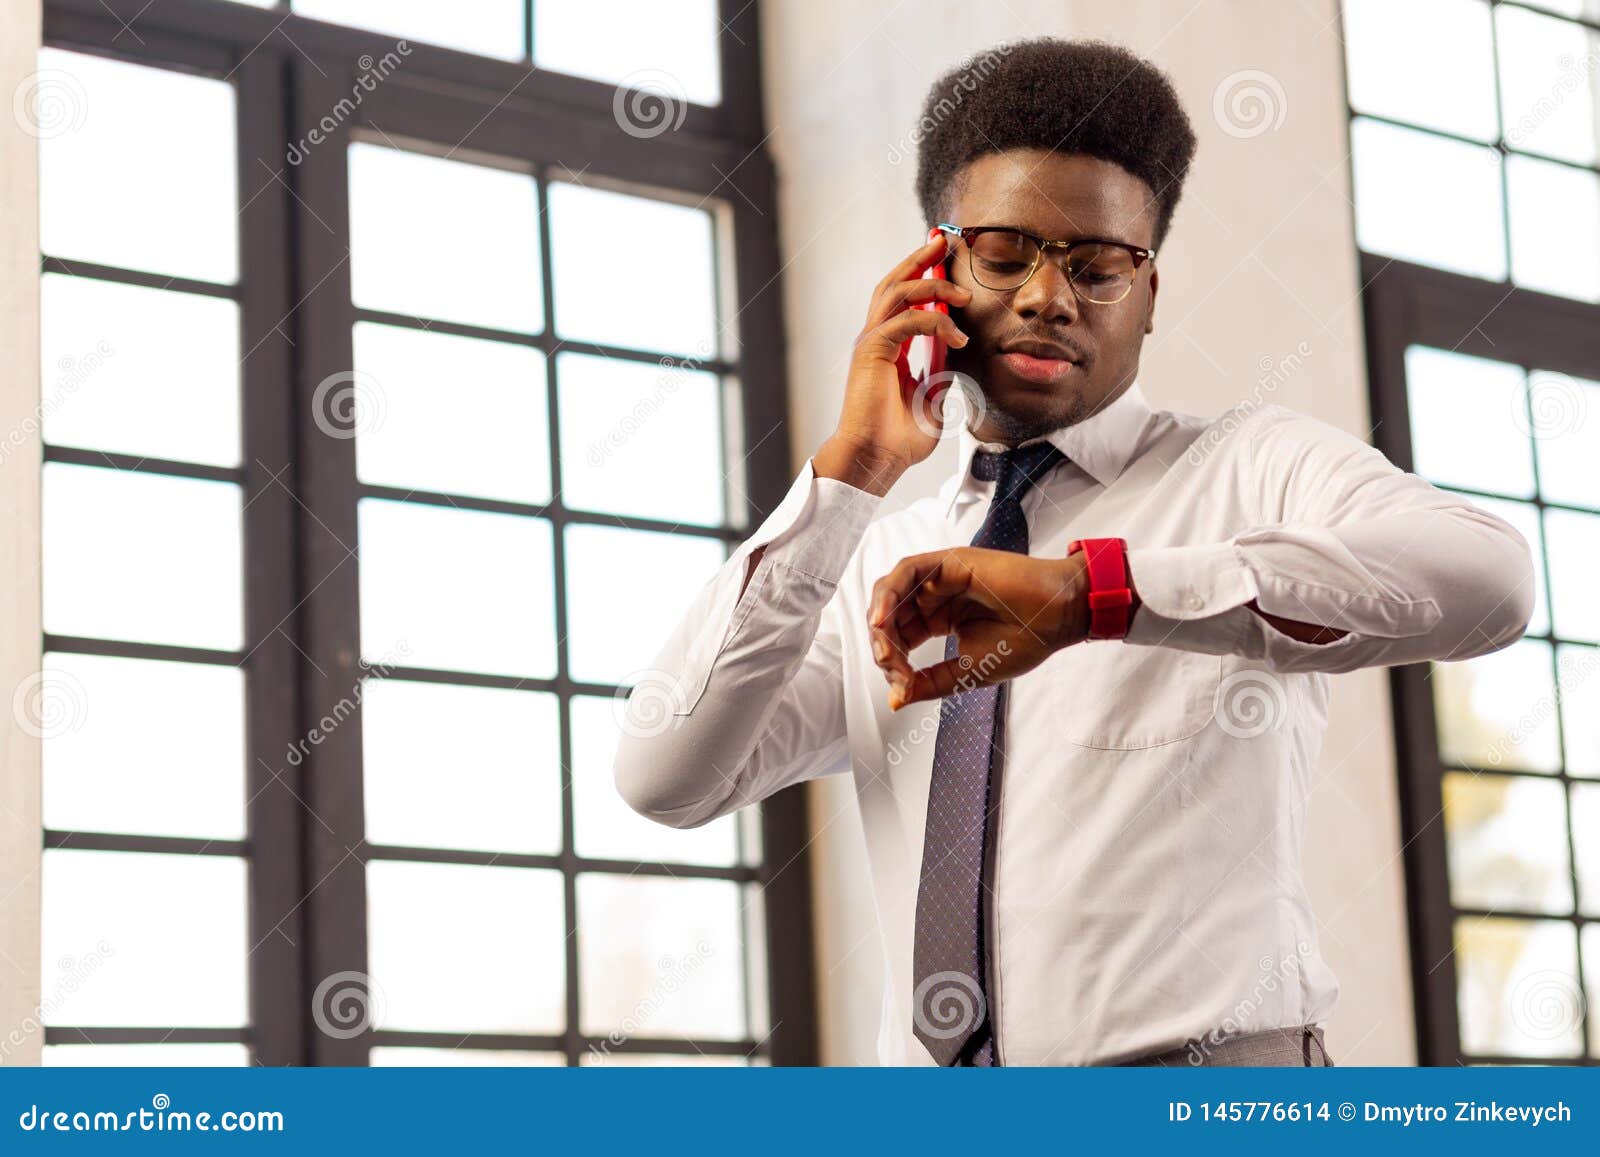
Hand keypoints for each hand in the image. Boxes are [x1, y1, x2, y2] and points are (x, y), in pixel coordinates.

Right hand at [812, 235, 971, 495]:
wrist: (875, 459)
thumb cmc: (899, 440)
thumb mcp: (932, 401)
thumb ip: (941, 376)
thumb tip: (957, 357)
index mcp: (888, 348)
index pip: (904, 300)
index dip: (923, 275)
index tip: (944, 257)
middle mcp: (876, 339)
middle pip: (895, 283)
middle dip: (920, 259)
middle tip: (944, 240)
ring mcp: (871, 343)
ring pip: (897, 292)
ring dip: (931, 283)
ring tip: (961, 289)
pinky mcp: (872, 352)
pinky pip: (905, 321)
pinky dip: (934, 322)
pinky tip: (955, 334)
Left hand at [867, 548, 1090, 709]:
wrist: (1057, 618)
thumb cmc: (1024, 640)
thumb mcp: (966, 672)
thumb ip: (929, 683)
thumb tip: (896, 700)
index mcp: (938, 619)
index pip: (899, 638)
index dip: (893, 663)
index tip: (902, 688)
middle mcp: (935, 596)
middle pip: (890, 616)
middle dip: (884, 645)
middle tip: (893, 670)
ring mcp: (939, 577)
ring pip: (891, 593)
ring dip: (881, 623)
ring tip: (886, 650)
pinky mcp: (947, 561)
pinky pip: (906, 571)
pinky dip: (889, 594)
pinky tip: (883, 620)